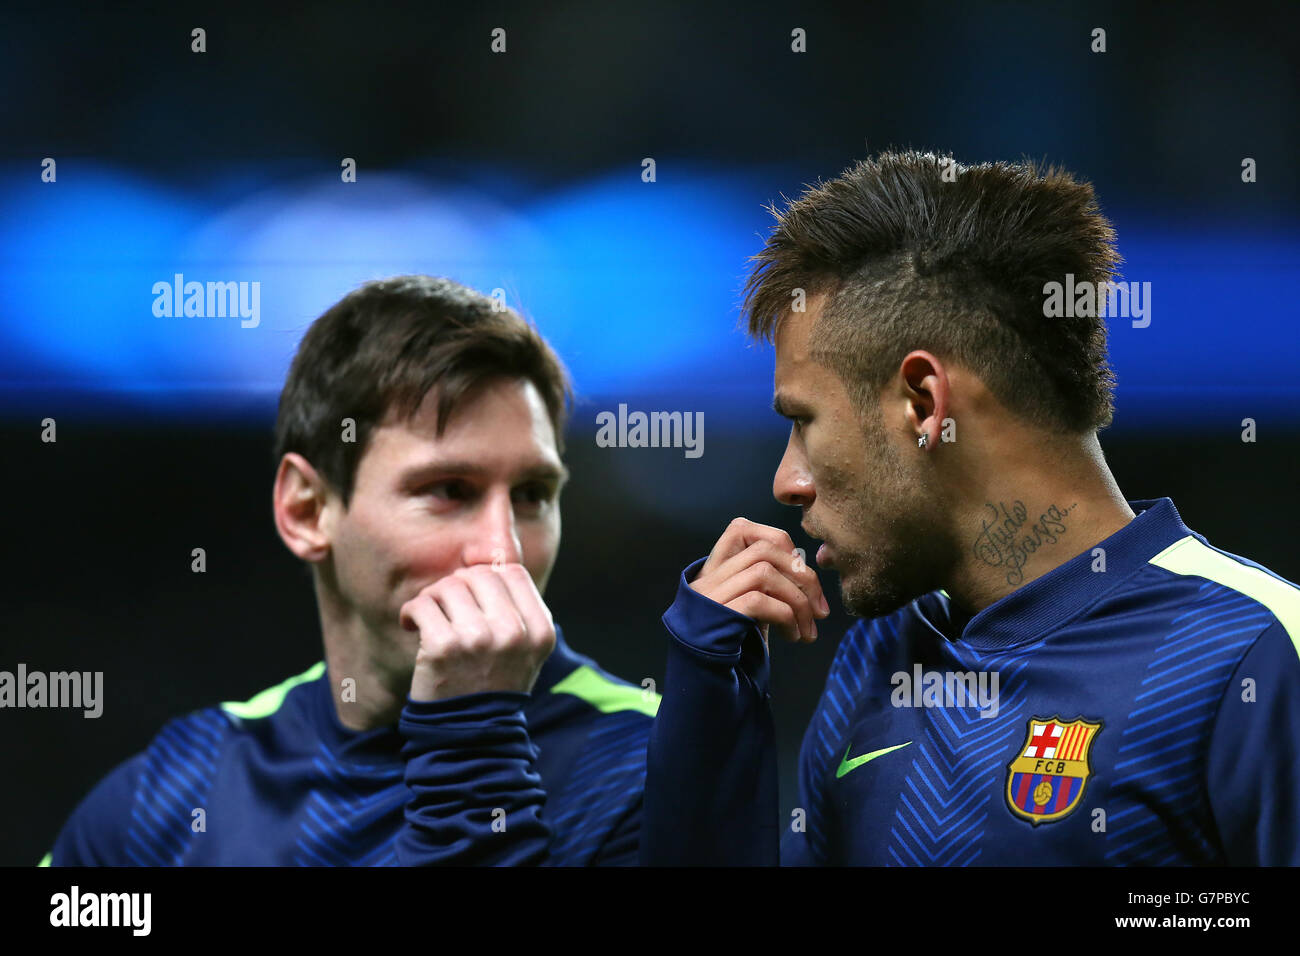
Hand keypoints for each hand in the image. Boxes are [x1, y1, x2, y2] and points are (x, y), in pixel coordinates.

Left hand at [401, 563, 556, 701]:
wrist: (470, 737)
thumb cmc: (494, 685)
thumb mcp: (525, 651)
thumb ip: (517, 610)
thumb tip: (489, 565)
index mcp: (540, 631)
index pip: (512, 573)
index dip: (488, 578)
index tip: (473, 598)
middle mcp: (513, 633)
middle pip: (479, 575)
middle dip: (458, 586)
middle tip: (446, 608)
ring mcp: (478, 639)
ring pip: (448, 585)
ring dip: (433, 598)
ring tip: (430, 618)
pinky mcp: (443, 647)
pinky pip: (422, 605)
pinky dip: (412, 612)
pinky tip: (412, 626)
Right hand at [689, 517, 829, 643]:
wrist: (705, 692)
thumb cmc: (732, 653)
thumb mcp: (752, 614)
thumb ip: (768, 589)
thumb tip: (806, 574)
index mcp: (713, 573)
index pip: (741, 529)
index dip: (778, 541)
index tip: (800, 572)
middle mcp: (706, 580)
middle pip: (764, 549)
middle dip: (802, 576)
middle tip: (820, 610)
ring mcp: (708, 598)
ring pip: (765, 572)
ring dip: (797, 601)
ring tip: (807, 631)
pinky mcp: (716, 619)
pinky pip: (760, 601)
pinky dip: (786, 616)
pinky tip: (793, 637)